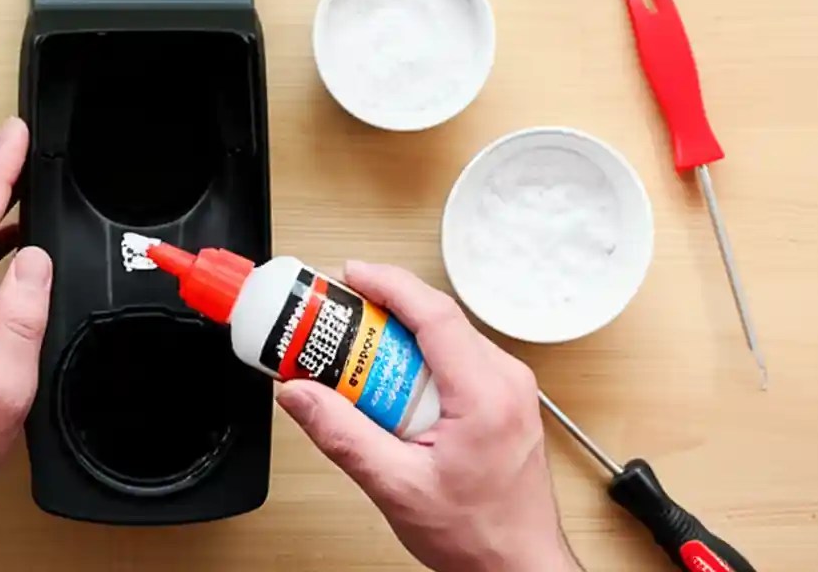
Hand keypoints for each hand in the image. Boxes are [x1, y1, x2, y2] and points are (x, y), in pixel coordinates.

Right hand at [276, 261, 581, 571]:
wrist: (518, 566)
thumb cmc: (479, 535)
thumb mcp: (396, 487)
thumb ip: (342, 436)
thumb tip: (299, 394)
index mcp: (485, 395)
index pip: (434, 314)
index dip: (387, 284)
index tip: (349, 275)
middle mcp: (504, 381)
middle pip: (433, 320)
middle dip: (377, 313)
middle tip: (331, 322)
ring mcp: (507, 388)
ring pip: (441, 338)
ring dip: (393, 340)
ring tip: (348, 359)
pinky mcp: (500, 398)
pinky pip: (451, 360)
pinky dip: (412, 361)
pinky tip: (383, 387)